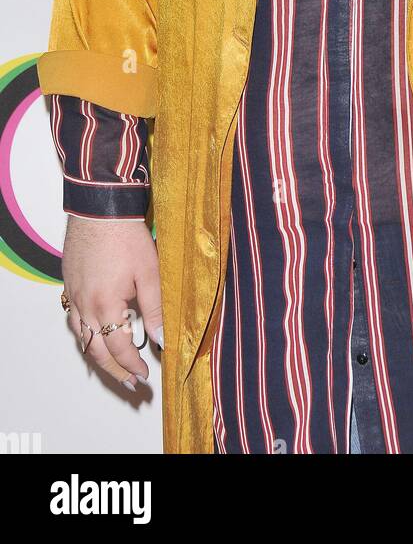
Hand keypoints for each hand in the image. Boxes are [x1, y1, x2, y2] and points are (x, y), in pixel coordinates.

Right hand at [61, 216, 162, 391]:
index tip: (145, 375)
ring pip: (82, 339)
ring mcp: (74, 296)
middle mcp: (85, 306)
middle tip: (130, 383)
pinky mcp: (69, 286)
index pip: (120, 348)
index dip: (133, 365)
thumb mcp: (149, 273)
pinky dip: (84, 336)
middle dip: (115, 370)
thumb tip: (163, 340)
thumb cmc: (126, 237)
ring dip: (97, 357)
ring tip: (113, 367)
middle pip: (96, 351)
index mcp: (106, 305)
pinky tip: (94, 336)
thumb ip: (156, 309)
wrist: (99, 210)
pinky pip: (73, 321)